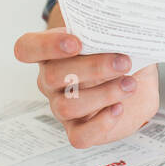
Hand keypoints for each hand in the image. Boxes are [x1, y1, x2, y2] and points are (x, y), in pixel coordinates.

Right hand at [13, 27, 159, 146]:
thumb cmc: (120, 54)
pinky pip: (79, 136)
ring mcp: (61, 107)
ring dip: (103, 94)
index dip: (47, 45)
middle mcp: (50, 81)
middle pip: (53, 76)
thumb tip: (124, 30)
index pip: (28, 48)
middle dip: (92, 68)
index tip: (77, 43)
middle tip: (123, 62)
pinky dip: (101, 123)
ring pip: (67, 106)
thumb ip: (113, 33)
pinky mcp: (77, 130)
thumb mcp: (117, 38)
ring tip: (129, 84)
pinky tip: (119, 108)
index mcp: (52, 52)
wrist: (136, 79)